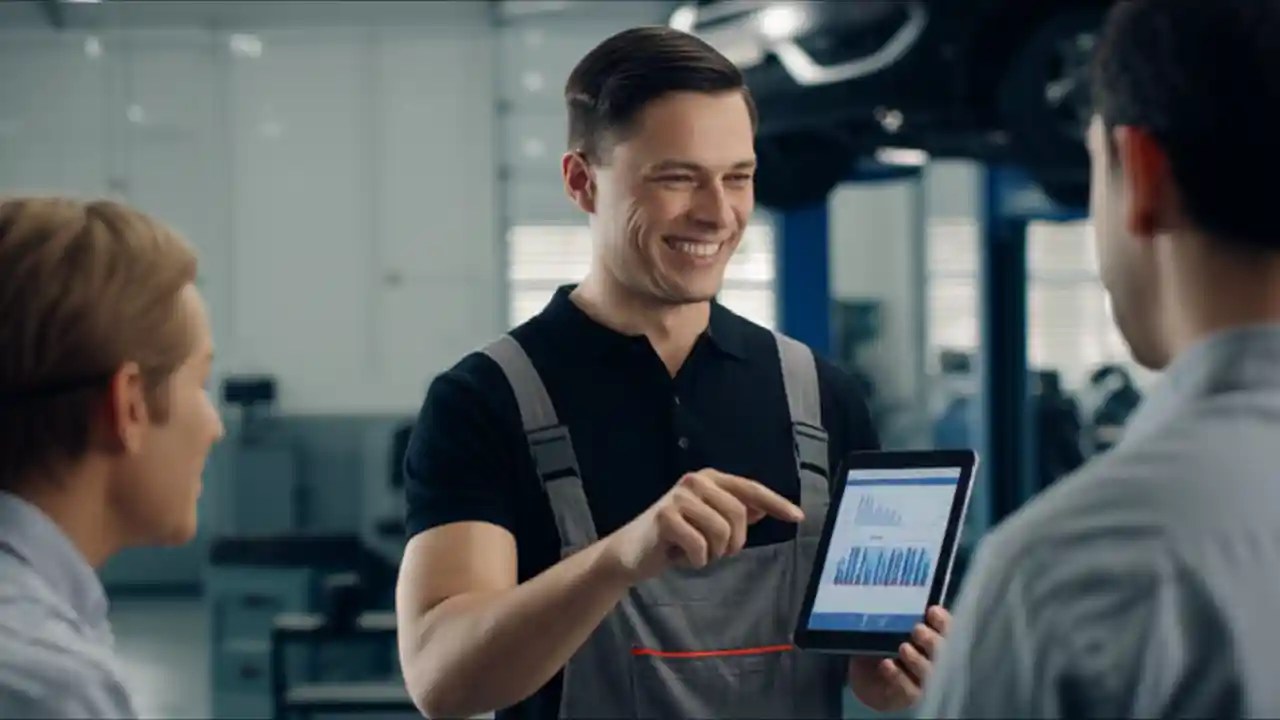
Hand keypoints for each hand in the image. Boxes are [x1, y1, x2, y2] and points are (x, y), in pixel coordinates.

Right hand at [601, 468, 803, 582]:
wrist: (632, 552)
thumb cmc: (675, 537)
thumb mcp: (709, 523)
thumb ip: (734, 512)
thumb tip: (761, 507)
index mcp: (710, 478)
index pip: (750, 489)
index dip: (776, 503)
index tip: (798, 518)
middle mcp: (696, 481)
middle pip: (739, 514)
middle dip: (735, 542)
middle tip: (719, 552)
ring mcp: (679, 497)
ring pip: (722, 531)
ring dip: (715, 553)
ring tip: (698, 552)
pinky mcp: (665, 516)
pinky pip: (700, 545)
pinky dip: (697, 560)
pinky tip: (681, 557)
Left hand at [849, 606, 950, 711]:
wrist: (869, 675)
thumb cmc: (885, 644)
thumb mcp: (890, 627)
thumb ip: (898, 617)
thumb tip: (897, 599)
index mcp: (937, 639)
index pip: (949, 630)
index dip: (944, 621)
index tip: (932, 611)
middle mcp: (937, 661)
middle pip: (944, 653)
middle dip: (932, 641)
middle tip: (918, 630)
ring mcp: (925, 681)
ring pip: (929, 672)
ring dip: (917, 659)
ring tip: (903, 648)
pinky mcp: (910, 696)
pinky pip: (908, 689)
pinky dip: (898, 676)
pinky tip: (887, 664)